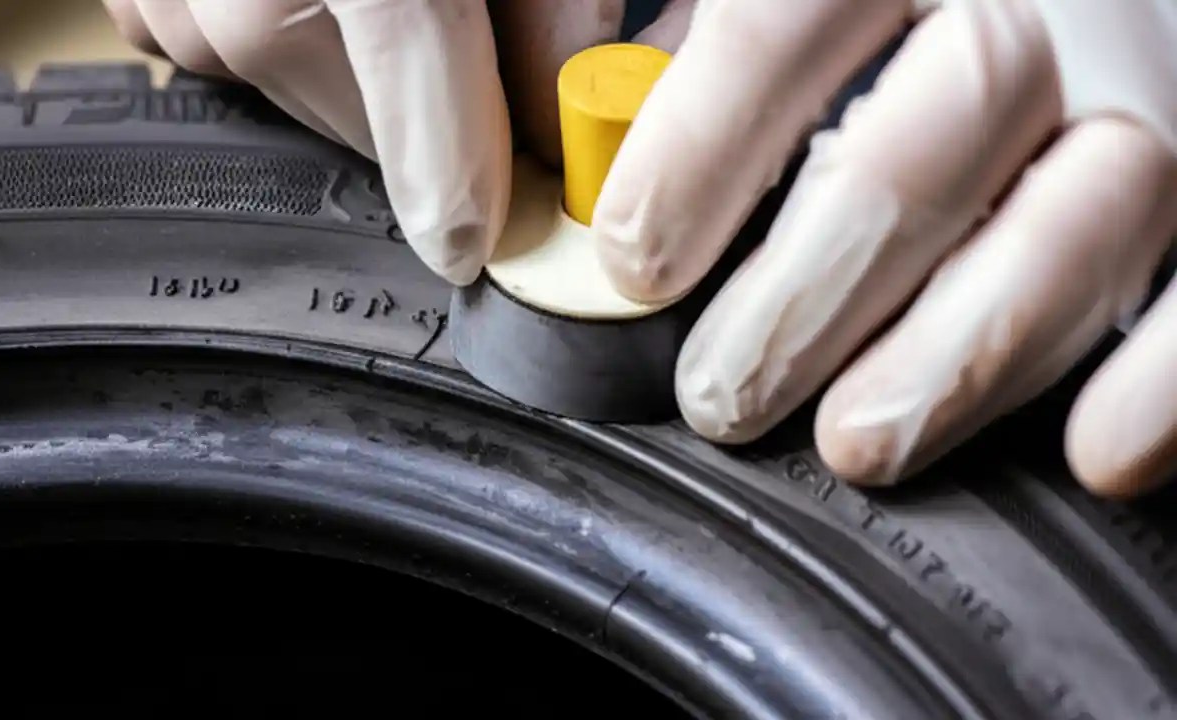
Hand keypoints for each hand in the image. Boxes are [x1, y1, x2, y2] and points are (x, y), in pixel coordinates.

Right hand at [101, 0, 692, 285]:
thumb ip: (546, 8)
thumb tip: (569, 111)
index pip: (429, 132)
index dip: (463, 194)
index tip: (478, 242)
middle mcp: (247, 0)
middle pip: (364, 131)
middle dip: (426, 119)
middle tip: (457, 44)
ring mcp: (175, 4)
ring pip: (297, 99)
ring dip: (353, 71)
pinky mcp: (137, 2)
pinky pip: (229, 57)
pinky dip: (283, 36)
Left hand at [589, 0, 1176, 497]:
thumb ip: (714, 42)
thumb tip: (598, 143)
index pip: (786, 20)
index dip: (701, 151)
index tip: (635, 263)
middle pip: (926, 145)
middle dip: (807, 294)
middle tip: (722, 392)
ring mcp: (1160, 80)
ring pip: (1075, 226)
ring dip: (954, 361)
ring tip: (856, 441)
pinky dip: (1165, 383)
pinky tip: (1095, 452)